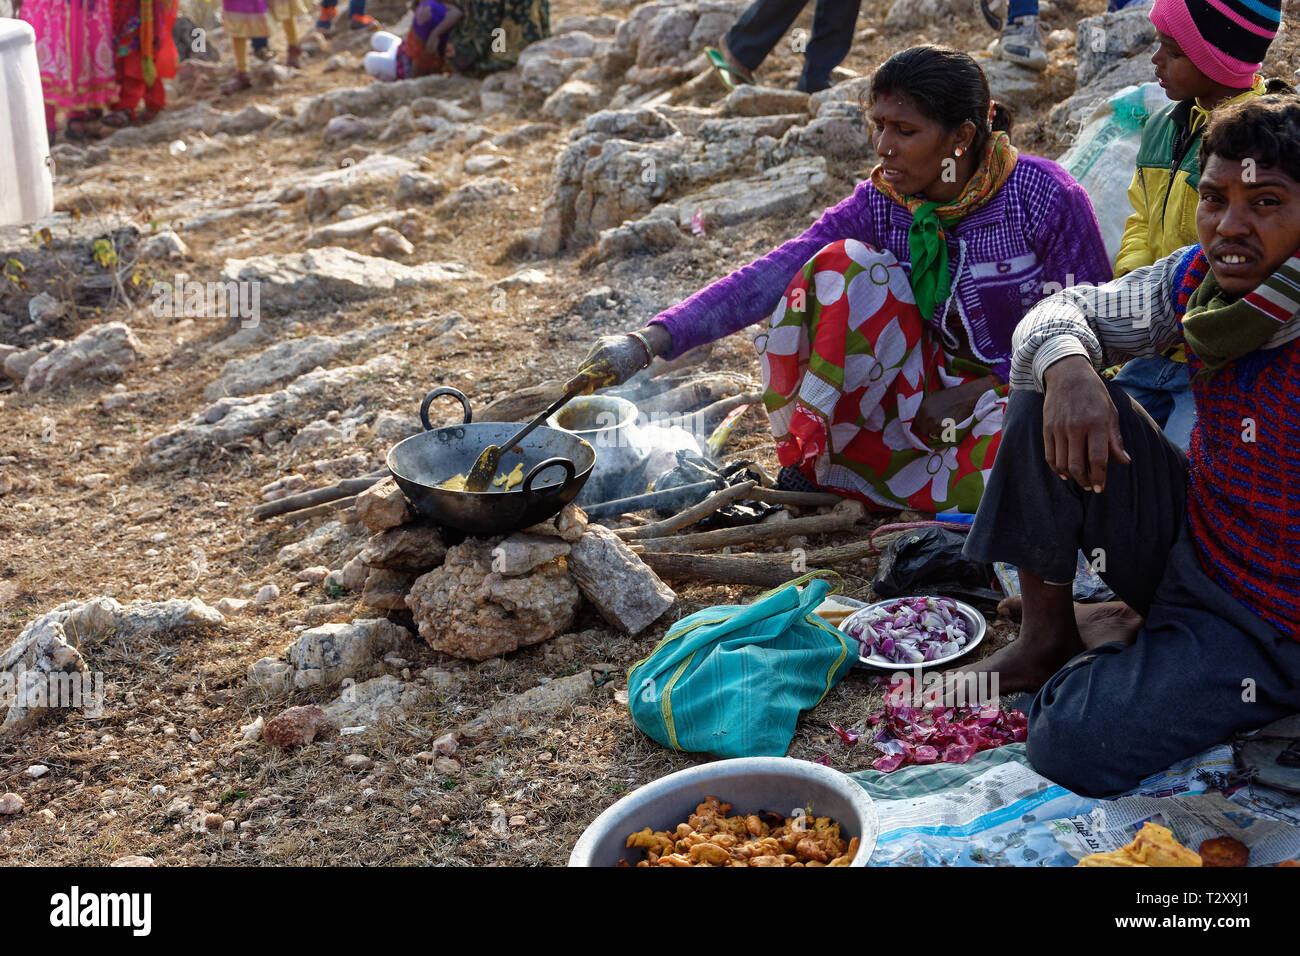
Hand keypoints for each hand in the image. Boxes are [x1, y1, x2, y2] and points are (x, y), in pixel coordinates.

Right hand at [564, 333, 653, 393]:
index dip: (574, 383)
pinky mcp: (600, 340)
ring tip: (601, 368)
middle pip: (582, 369)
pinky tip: (605, 358)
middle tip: (586, 382)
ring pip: (585, 361)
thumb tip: (584, 391)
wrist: (637, 347)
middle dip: (582, 376)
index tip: (565, 389)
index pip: (586, 376)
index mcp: (608, 367)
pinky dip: (594, 358)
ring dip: (588, 367)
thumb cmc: (627, 367)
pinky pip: (591, 353)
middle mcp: (603, 355)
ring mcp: (600, 346)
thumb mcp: (617, 380)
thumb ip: (599, 384)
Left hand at [913, 377, 994, 442]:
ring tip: (944, 426)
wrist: (968, 397)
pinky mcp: (944, 429)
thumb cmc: (954, 395)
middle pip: (922, 429)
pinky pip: (940, 436)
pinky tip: (949, 428)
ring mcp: (935, 423)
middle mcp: (926, 415)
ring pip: (930, 434)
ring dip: (935, 432)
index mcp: (923, 407)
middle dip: (928, 429)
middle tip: (937, 427)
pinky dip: (943, 434)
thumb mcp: (935, 398)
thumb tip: (924, 416)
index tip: (928, 425)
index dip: (923, 424)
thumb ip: (927, 408)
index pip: (917, 421)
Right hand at [1041, 356, 1130, 491]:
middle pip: (1077, 465)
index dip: (1100, 477)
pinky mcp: (1047, 429)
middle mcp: (1076, 427)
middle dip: (1085, 481)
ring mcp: (1059, 428)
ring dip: (1072, 477)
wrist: (1068, 376)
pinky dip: (1057, 468)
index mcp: (1096, 424)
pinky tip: (1065, 473)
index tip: (1101, 488)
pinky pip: (1050, 456)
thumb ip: (1115, 439)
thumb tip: (1124, 462)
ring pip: (1062, 463)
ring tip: (1080, 481)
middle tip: (1091, 487)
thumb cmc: (1094, 396)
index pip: (1097, 459)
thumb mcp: (1110, 414)